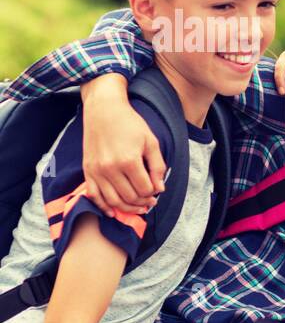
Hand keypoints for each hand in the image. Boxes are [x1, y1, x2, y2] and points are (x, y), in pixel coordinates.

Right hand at [81, 74, 165, 215]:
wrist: (104, 110)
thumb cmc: (130, 124)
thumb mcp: (151, 142)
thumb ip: (157, 166)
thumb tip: (160, 188)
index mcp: (128, 160)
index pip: (144, 189)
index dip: (153, 193)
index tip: (157, 191)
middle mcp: (110, 168)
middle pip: (129, 197)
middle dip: (143, 202)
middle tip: (150, 201)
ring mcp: (96, 170)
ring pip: (113, 200)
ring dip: (127, 207)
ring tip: (139, 207)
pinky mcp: (87, 170)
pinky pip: (94, 195)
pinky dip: (103, 207)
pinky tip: (113, 212)